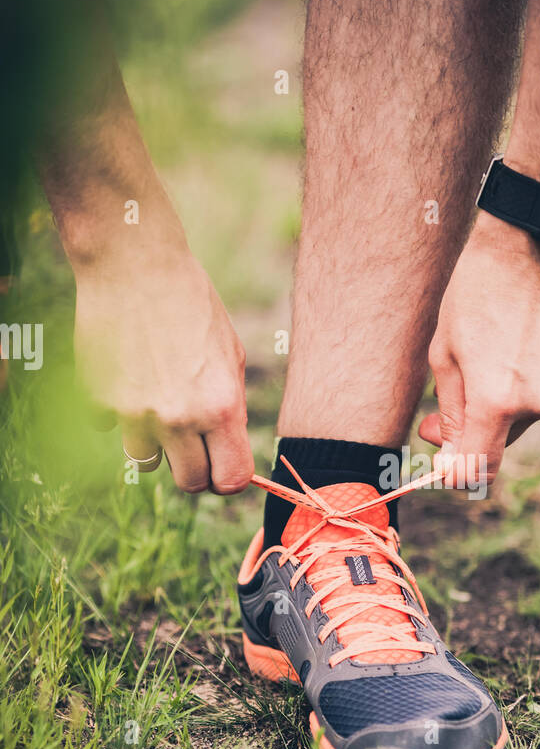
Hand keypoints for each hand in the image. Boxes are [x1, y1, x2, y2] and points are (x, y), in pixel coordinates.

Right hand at [74, 246, 253, 493]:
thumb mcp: (231, 355)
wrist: (136, 265)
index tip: (222, 465)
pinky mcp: (98, 400)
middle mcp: (179, 417)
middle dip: (192, 466)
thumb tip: (229, 450)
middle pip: (190, 483)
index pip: (231, 480)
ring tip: (156, 398)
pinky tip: (123, 376)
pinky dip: (114, 412)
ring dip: (152, 441)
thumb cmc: (192, 304)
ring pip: (145, 461)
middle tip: (190, 439)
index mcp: (220, 407)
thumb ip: (230, 407)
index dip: (228, 477)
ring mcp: (134, 413)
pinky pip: (107, 429)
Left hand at [419, 216, 539, 486]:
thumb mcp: (444, 354)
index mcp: (497, 401)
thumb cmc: (474, 295)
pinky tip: (517, 344)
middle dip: (471, 430)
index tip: (443, 464)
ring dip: (502, 402)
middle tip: (442, 406)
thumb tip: (449, 450)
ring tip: (490, 353)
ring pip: (523, 417)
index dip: (458, 474)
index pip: (478, 468)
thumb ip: (448, 411)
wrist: (526, 246)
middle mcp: (536, 403)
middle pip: (499, 441)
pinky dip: (528, 381)